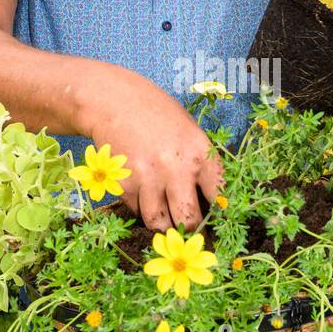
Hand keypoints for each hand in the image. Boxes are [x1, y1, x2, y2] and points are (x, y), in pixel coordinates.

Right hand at [87, 66, 222, 231]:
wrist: (113, 102)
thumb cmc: (157, 114)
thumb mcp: (189, 132)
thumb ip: (201, 163)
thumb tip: (211, 202)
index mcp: (200, 153)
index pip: (219, 197)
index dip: (219, 214)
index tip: (216, 221)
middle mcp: (176, 168)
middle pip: (189, 220)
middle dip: (190, 229)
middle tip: (188, 229)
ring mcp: (148, 178)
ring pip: (159, 223)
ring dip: (162, 224)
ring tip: (164, 218)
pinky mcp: (124, 184)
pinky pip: (136, 211)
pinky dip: (140, 208)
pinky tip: (142, 193)